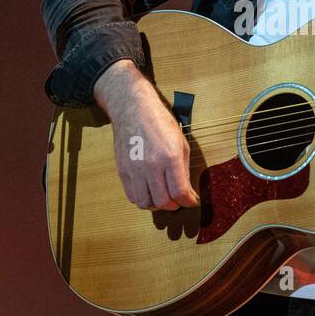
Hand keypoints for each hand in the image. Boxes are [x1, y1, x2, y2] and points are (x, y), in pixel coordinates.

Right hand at [93, 60, 200, 211]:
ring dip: (156, 205)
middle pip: (163, 202)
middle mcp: (151, 165)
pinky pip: (132, 195)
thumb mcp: (181, 142)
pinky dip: (142, 199)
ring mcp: (134, 169)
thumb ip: (184, 169)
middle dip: (174, 205)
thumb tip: (187, 191)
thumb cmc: (160, 123)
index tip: (191, 201)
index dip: (188, 201)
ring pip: (145, 203)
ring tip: (162, 197)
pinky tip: (149, 192)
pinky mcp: (123, 170)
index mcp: (169, 157)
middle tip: (177, 201)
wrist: (133, 110)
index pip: (180, 192)